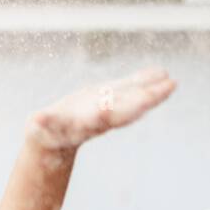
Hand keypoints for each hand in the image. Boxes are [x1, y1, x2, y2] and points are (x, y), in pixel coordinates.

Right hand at [26, 67, 175, 151]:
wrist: (56, 138)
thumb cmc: (45, 133)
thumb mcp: (41, 128)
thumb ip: (42, 123)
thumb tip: (37, 121)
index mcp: (88, 123)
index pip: (106, 116)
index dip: (125, 107)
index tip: (143, 102)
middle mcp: (104, 117)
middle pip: (129, 107)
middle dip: (148, 98)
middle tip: (170, 86)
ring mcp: (110, 108)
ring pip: (134, 99)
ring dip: (154, 90)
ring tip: (172, 81)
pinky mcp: (110, 98)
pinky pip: (129, 89)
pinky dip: (144, 80)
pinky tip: (160, 71)